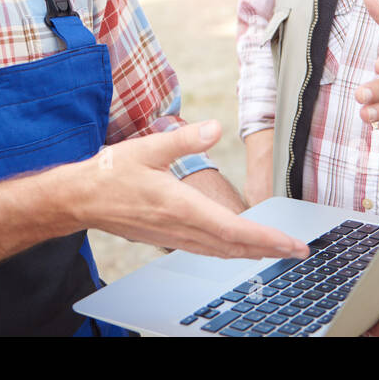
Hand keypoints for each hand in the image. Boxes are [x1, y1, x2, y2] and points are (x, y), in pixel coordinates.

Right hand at [72, 120, 310, 260]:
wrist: (80, 199)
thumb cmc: (110, 173)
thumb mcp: (147, 148)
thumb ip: (183, 138)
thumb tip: (215, 127)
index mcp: (180, 207)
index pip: (233, 230)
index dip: (266, 238)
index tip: (290, 243)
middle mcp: (181, 228)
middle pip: (233, 246)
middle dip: (269, 249)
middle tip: (298, 251)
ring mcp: (174, 237)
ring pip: (221, 251)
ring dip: (251, 252)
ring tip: (277, 250)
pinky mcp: (168, 238)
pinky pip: (206, 250)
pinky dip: (229, 250)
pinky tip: (238, 246)